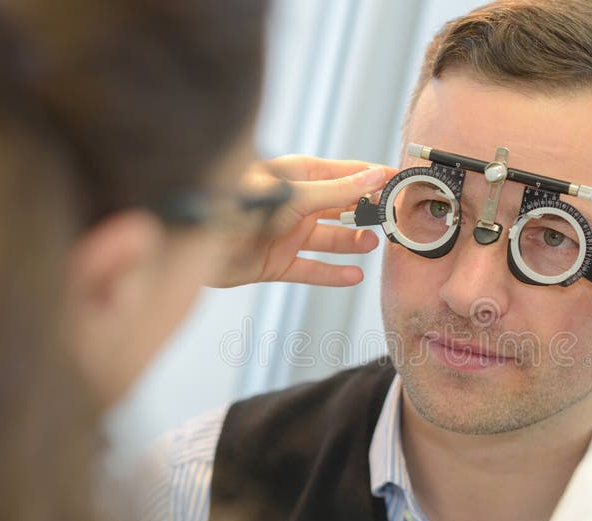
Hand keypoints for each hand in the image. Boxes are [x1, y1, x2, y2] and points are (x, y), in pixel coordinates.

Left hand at [207, 155, 396, 287]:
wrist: (190, 239)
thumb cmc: (237, 203)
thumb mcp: (294, 195)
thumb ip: (337, 191)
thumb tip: (375, 175)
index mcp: (298, 176)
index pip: (345, 173)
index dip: (372, 178)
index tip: (400, 183)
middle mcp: (295, 204)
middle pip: (340, 207)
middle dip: (366, 213)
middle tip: (393, 220)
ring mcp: (286, 234)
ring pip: (329, 238)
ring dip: (352, 241)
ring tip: (374, 245)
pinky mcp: (275, 263)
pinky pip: (311, 269)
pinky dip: (332, 273)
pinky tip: (355, 275)